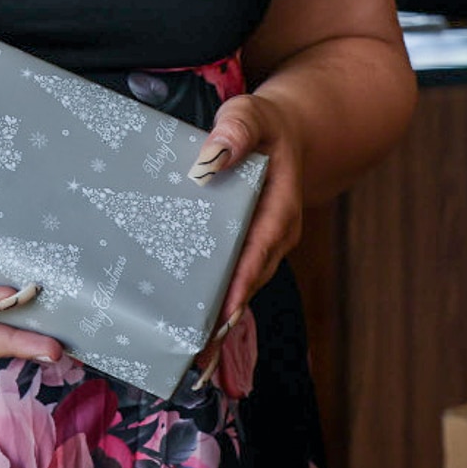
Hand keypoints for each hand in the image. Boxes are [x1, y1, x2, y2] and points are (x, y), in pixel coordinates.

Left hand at [193, 89, 306, 339]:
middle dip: (223, 316)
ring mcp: (261, 246)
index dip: (241, 283)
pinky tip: (184, 322)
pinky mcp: (245, 248)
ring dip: (216, 317)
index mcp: (279, 209)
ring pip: (239, 286)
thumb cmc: (263, 126)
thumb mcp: (250, 116)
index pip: (259, 250)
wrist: (282, 134)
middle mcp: (274, 236)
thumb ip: (236, 131)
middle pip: (248, 281)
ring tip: (186, 350)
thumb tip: (213, 156)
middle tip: (195, 349)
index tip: (222, 312)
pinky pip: (230, 277)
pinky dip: (211, 300)